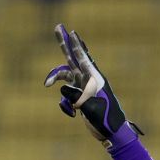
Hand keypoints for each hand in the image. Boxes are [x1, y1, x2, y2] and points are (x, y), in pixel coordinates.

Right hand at [43, 23, 137, 146]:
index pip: (82, 58)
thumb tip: (62, 88)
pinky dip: (64, 102)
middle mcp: (87, 79)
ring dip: (55, 79)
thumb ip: (77, 97)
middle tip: (58, 26)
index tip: (72, 32)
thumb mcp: (91, 108)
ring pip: (65, 76)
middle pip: (72, 57)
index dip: (76, 45)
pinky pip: (66, 94)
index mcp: (94, 79)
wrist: (112, 132)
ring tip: (46, 84)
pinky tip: (71, 113)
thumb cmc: (106, 119)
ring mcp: (83, 87)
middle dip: (64, 43)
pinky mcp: (80, 97)